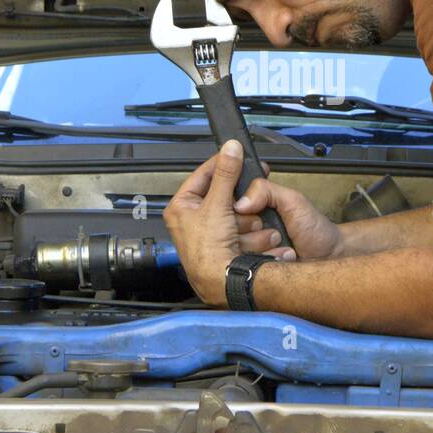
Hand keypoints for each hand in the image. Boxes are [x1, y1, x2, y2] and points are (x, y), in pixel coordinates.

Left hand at [163, 140, 294, 305]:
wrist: (221, 282)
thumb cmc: (207, 252)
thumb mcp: (217, 204)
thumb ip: (226, 175)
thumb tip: (230, 149)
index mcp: (181, 207)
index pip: (203, 176)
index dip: (222, 167)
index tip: (237, 158)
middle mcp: (192, 220)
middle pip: (226, 197)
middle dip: (239, 207)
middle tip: (239, 211)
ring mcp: (211, 234)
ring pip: (239, 215)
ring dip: (247, 223)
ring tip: (242, 232)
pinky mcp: (227, 246)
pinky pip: (245, 231)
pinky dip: (251, 236)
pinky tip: (248, 243)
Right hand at [234, 175, 343, 262]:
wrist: (329, 256)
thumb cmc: (314, 229)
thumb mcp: (292, 200)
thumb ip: (267, 191)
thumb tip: (240, 203)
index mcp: (252, 209)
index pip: (226, 206)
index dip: (238, 211)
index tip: (254, 214)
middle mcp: (246, 230)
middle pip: (226, 229)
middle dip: (251, 229)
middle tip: (273, 230)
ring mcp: (248, 251)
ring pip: (234, 249)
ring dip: (259, 246)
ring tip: (278, 242)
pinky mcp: (253, 270)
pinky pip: (245, 267)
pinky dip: (262, 261)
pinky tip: (277, 258)